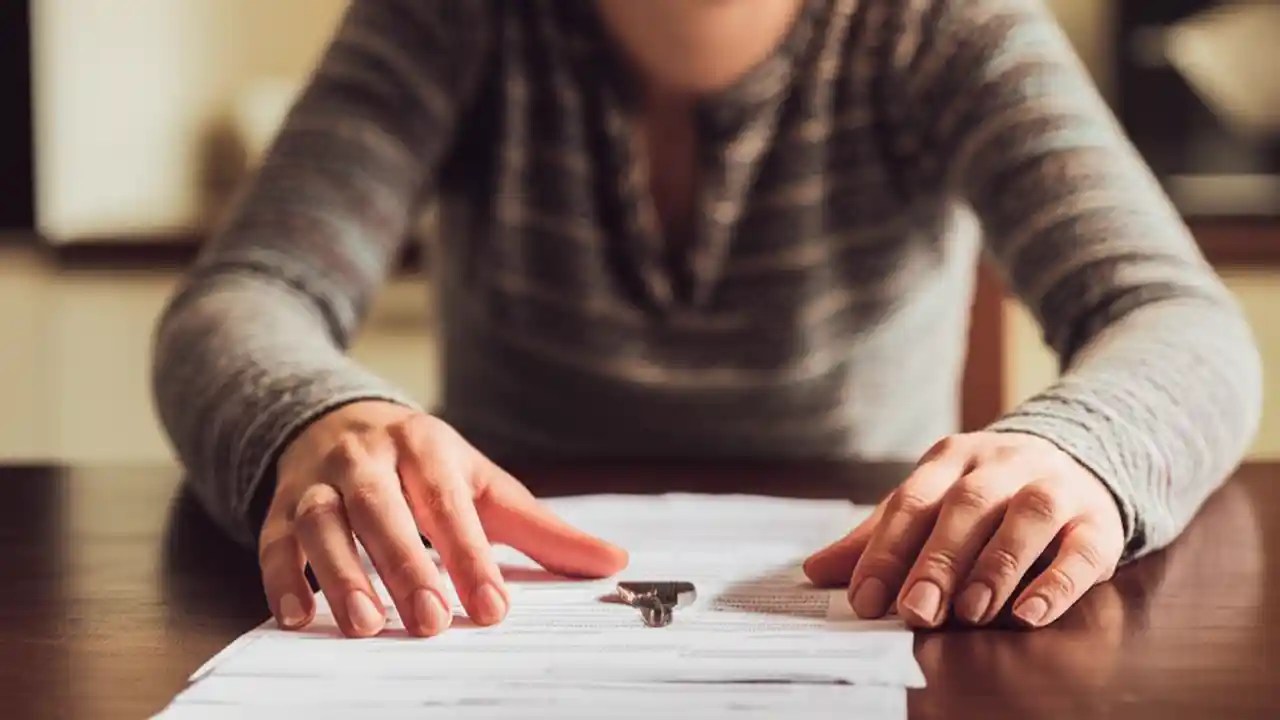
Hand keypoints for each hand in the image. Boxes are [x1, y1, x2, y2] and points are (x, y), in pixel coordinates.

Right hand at [259, 401, 628, 637]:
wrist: (340, 420)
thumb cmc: (425, 465)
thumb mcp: (483, 484)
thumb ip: (541, 529)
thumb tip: (612, 562)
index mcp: (427, 446)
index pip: (449, 502)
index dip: (470, 554)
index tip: (492, 607)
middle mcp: (368, 457)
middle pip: (382, 507)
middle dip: (406, 565)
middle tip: (431, 622)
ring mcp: (319, 480)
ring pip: (322, 521)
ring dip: (340, 573)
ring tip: (366, 625)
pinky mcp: (280, 505)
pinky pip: (274, 539)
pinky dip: (280, 577)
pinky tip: (296, 616)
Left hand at [803, 432, 1124, 628]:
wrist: (1078, 461)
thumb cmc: (986, 496)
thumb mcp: (931, 504)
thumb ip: (879, 538)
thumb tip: (815, 570)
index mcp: (951, 458)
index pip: (911, 502)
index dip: (886, 551)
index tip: (864, 599)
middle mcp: (1003, 464)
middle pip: (966, 507)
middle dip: (938, 561)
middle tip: (916, 611)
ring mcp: (1055, 486)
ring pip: (1027, 517)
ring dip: (995, 567)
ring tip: (970, 613)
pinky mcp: (1098, 520)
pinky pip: (1081, 549)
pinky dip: (1056, 583)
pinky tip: (1029, 613)